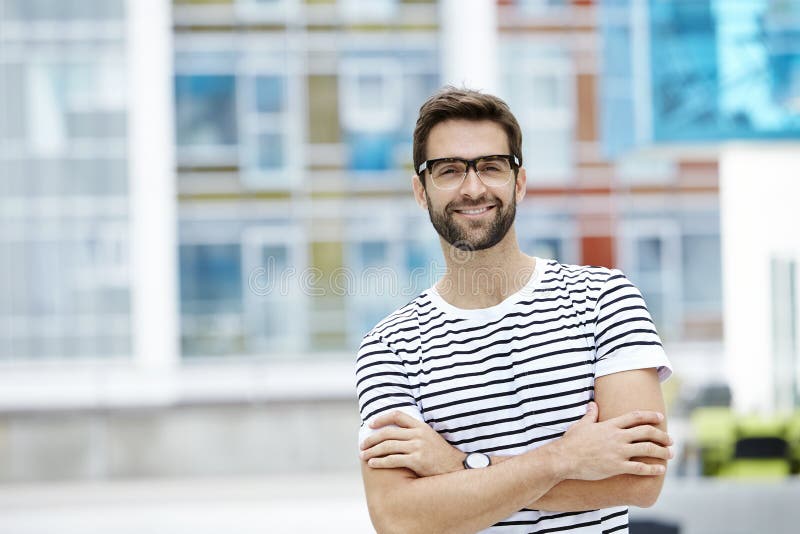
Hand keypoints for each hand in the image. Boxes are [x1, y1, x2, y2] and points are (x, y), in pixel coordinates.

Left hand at [360, 411, 464, 476]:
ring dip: (372, 451)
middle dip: (372, 438)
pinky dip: (380, 462)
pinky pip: (393, 460)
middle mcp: (418, 434)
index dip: (382, 418)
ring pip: (387, 446)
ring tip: (363, 456)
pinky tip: (372, 464)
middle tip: (362, 445)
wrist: (455, 468)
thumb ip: (414, 433)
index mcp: (421, 426)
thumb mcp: (429, 437)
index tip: (370, 424)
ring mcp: (418, 447)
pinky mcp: (417, 460)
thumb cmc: (440, 455)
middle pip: (388, 432)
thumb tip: (394, 434)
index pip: (398, 415)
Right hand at [551, 402, 672, 480]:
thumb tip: (593, 404)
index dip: (650, 416)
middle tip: (671, 439)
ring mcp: (618, 452)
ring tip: (670, 454)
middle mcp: (617, 437)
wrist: (564, 459)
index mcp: (610, 425)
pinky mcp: (617, 466)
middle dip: (662, 435)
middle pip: (646, 432)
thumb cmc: (571, 442)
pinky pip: (640, 467)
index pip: (635, 416)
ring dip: (662, 451)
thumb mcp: (581, 425)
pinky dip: (653, 469)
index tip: (660, 417)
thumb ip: (590, 415)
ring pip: (647, 449)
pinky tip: (660, 470)